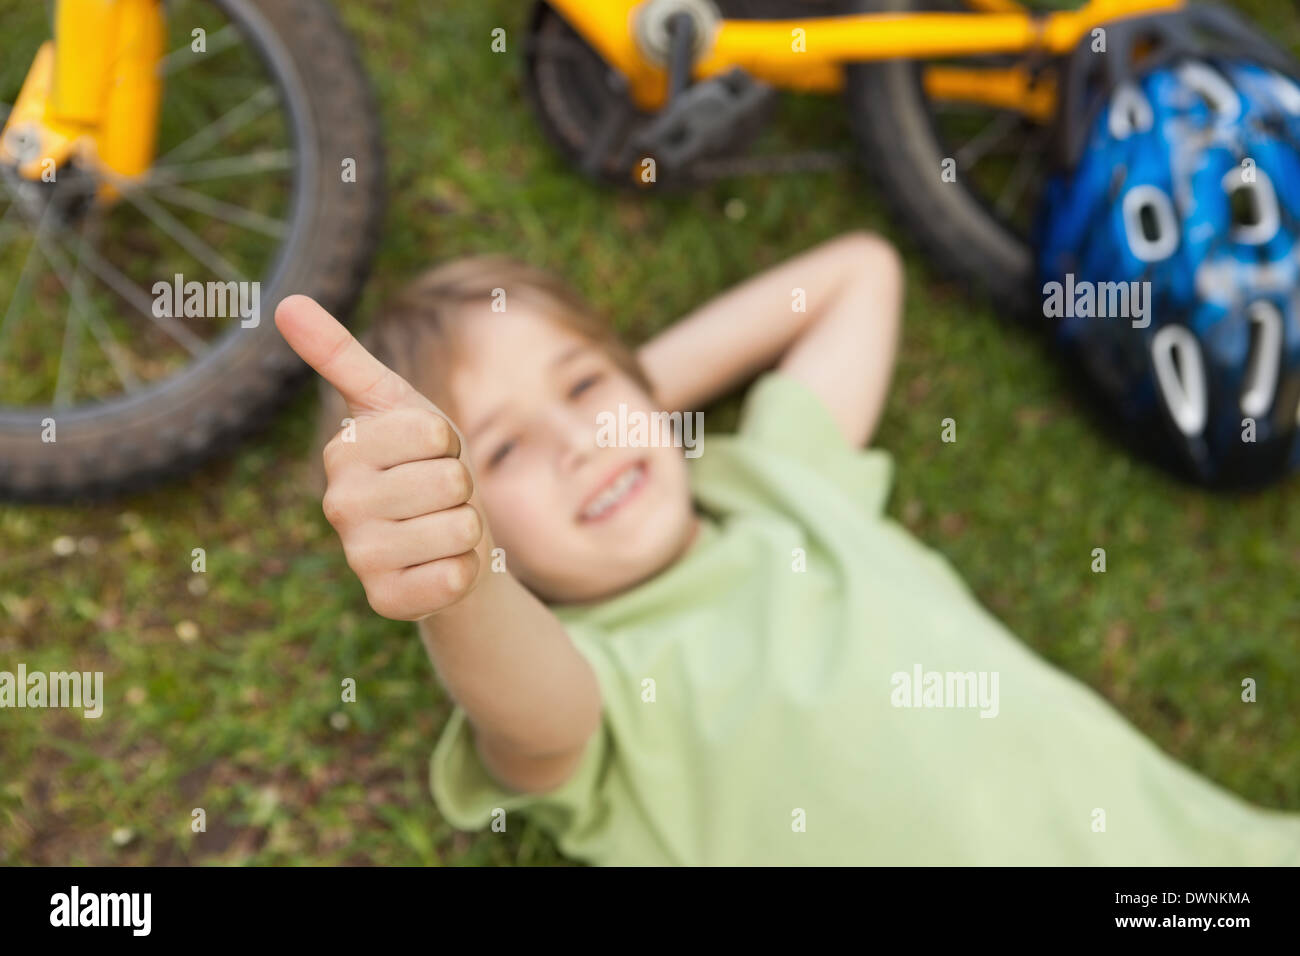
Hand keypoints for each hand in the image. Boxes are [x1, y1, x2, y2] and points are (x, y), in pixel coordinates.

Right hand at [275, 295, 484, 619]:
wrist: (445, 542)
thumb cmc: (422, 465)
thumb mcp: (393, 403)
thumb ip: (341, 355)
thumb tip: (287, 301)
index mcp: (343, 452)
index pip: (431, 433)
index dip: (447, 442)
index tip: (429, 453)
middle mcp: (340, 505)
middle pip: (450, 482)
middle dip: (460, 488)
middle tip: (437, 497)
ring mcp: (359, 558)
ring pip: (460, 529)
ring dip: (466, 529)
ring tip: (439, 530)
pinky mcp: (386, 601)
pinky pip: (455, 577)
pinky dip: (463, 572)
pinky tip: (439, 569)